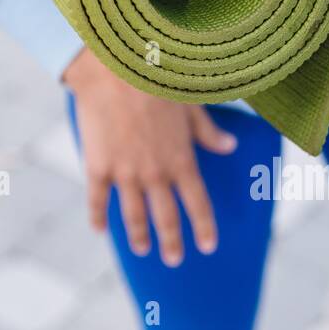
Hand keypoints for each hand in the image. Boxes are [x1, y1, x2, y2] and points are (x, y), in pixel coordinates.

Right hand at [62, 48, 236, 264]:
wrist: (113, 68)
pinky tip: (100, 230)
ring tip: (142, 250)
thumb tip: (231, 146)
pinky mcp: (98, 166)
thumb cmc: (157, 79)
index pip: (198, 204)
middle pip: (166, 218)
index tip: (208, 246)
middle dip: (172, 242)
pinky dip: (98, 216)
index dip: (204, 228)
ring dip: (139, 236)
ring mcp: (125, 173)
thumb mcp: (191, 105)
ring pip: (134, 215)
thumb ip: (208, 133)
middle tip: (173, 261)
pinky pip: (98, 200)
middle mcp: (156, 174)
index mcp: (182, 160)